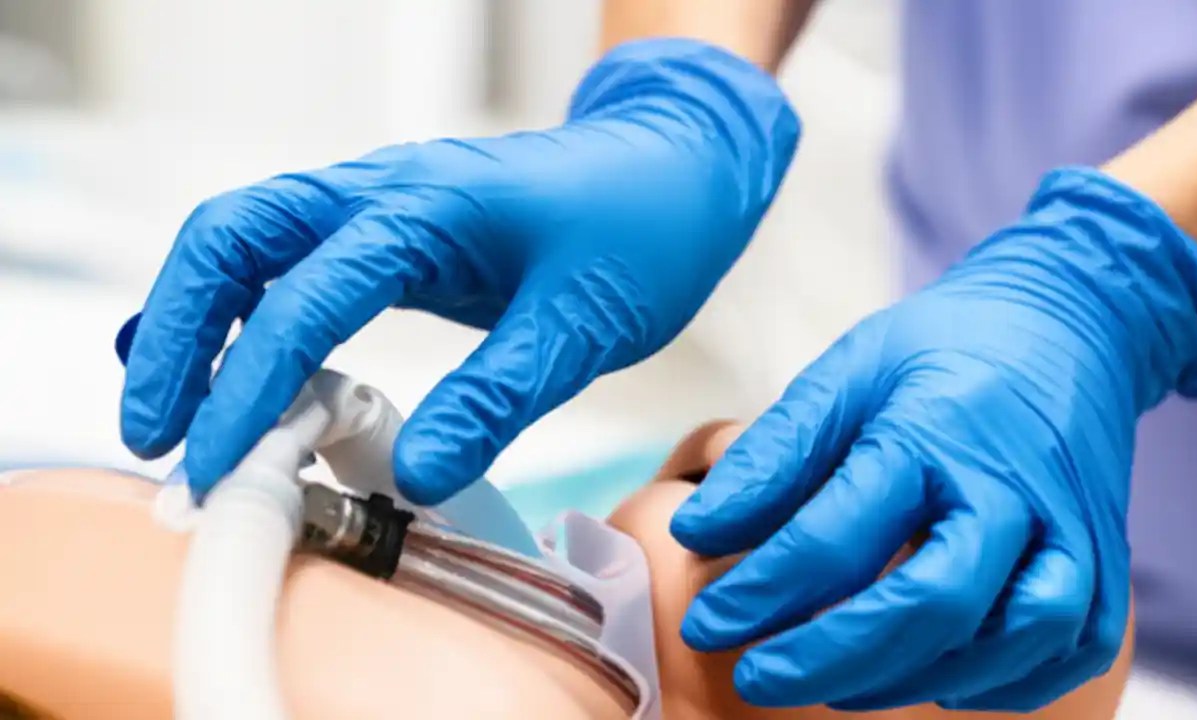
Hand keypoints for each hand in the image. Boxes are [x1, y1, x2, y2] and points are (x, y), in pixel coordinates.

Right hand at [119, 39, 798, 501]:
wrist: (675, 172)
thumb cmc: (641, 233)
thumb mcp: (583, 326)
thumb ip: (499, 398)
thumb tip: (418, 477)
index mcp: (426, 211)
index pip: (304, 298)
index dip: (250, 388)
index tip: (221, 468)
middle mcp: (384, 192)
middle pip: (232, 238)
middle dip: (179, 334)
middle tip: (159, 433)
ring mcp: (381, 202)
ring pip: (248, 239)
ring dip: (200, 319)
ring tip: (180, 412)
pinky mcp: (392, 228)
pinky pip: (291, 255)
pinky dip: (249, 309)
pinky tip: (245, 367)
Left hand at [669, 168, 1196, 711]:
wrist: (1064, 324)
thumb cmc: (938, 351)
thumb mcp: (845, 374)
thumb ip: (774, 455)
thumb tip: (695, 532)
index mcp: (931, 431)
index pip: (838, 535)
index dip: (763, 592)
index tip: (707, 624)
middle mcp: (1011, 487)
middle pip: (932, 603)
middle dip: (833, 656)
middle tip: (756, 677)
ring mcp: (1072, 528)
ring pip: (1009, 638)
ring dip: (913, 678)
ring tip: (835, 686)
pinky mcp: (1106, 561)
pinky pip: (1068, 650)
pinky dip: (1001, 683)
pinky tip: (934, 679)